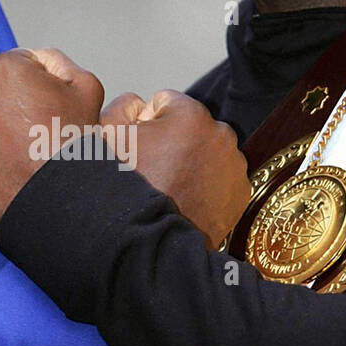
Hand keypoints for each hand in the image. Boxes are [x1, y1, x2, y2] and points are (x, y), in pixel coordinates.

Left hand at [0, 47, 103, 221]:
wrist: (54, 197)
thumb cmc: (71, 146)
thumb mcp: (86, 87)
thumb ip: (58, 61)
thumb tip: (36, 61)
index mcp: (7, 66)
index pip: (16, 67)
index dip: (33, 90)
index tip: (40, 114)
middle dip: (4, 105)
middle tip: (26, 135)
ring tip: (9, 150)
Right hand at [100, 91, 250, 248]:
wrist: (145, 243)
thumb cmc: (124, 188)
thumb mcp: (105, 135)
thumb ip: (124, 105)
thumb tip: (143, 105)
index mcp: (191, 114)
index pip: (164, 103)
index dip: (145, 123)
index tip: (139, 148)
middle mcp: (221, 134)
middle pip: (191, 126)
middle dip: (174, 141)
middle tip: (154, 170)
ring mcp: (234, 165)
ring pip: (208, 151)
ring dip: (192, 161)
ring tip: (170, 186)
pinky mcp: (240, 193)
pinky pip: (220, 177)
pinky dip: (207, 184)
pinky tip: (186, 199)